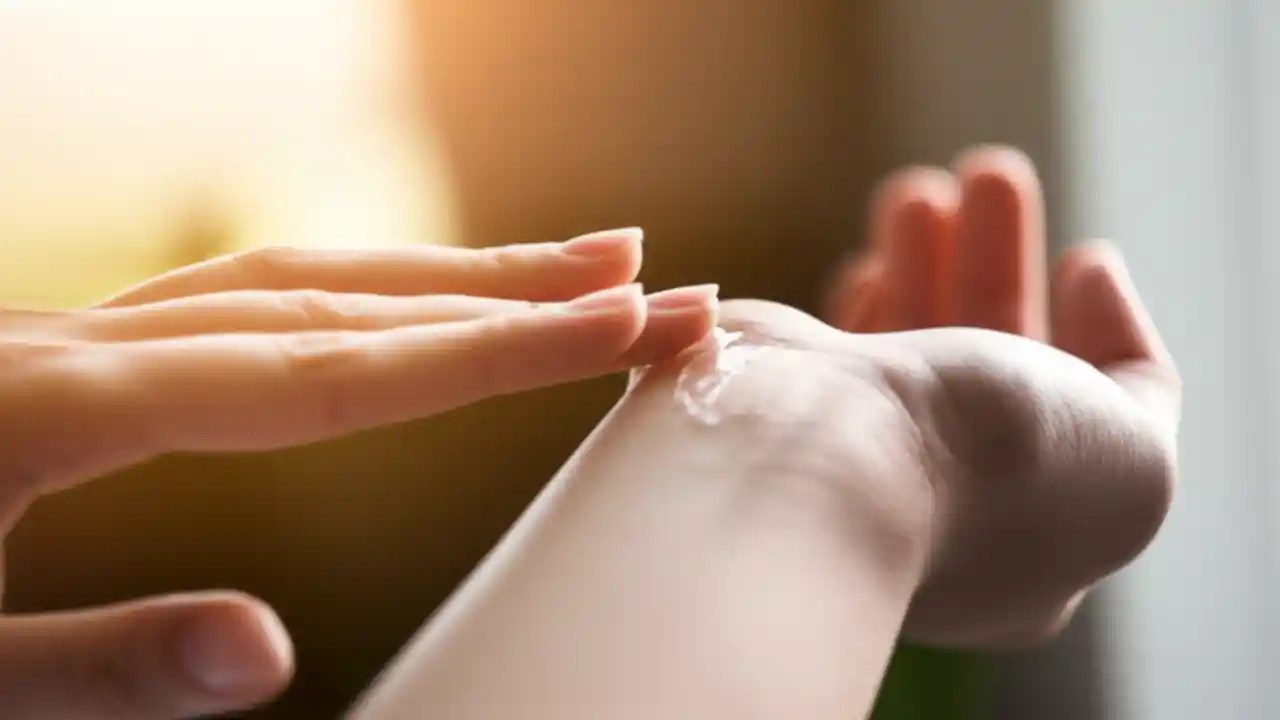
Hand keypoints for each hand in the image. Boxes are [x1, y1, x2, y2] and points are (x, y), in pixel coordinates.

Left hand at [0, 229, 717, 718]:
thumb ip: (90, 663)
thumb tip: (268, 655)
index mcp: (58, 410)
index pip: (341, 369)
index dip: (500, 349)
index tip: (627, 325)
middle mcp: (81, 342)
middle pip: (344, 296)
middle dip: (512, 290)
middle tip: (651, 284)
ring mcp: (75, 336)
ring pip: (299, 278)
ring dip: (443, 272)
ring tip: (568, 272)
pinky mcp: (68, 355)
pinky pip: (240, 301)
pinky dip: (351, 292)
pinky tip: (399, 306)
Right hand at [716, 148, 1176, 648]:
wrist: (832, 462)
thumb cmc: (989, 473)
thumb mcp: (1135, 457)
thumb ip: (1140, 381)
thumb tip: (1089, 277)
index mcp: (1026, 543)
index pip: (1069, 425)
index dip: (1090, 335)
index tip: (1081, 258)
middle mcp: (936, 507)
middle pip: (978, 366)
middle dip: (993, 264)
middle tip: (989, 173)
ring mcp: (856, 460)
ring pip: (903, 347)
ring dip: (925, 256)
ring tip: (923, 189)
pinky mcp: (787, 414)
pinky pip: (838, 351)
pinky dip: (865, 299)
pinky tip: (870, 262)